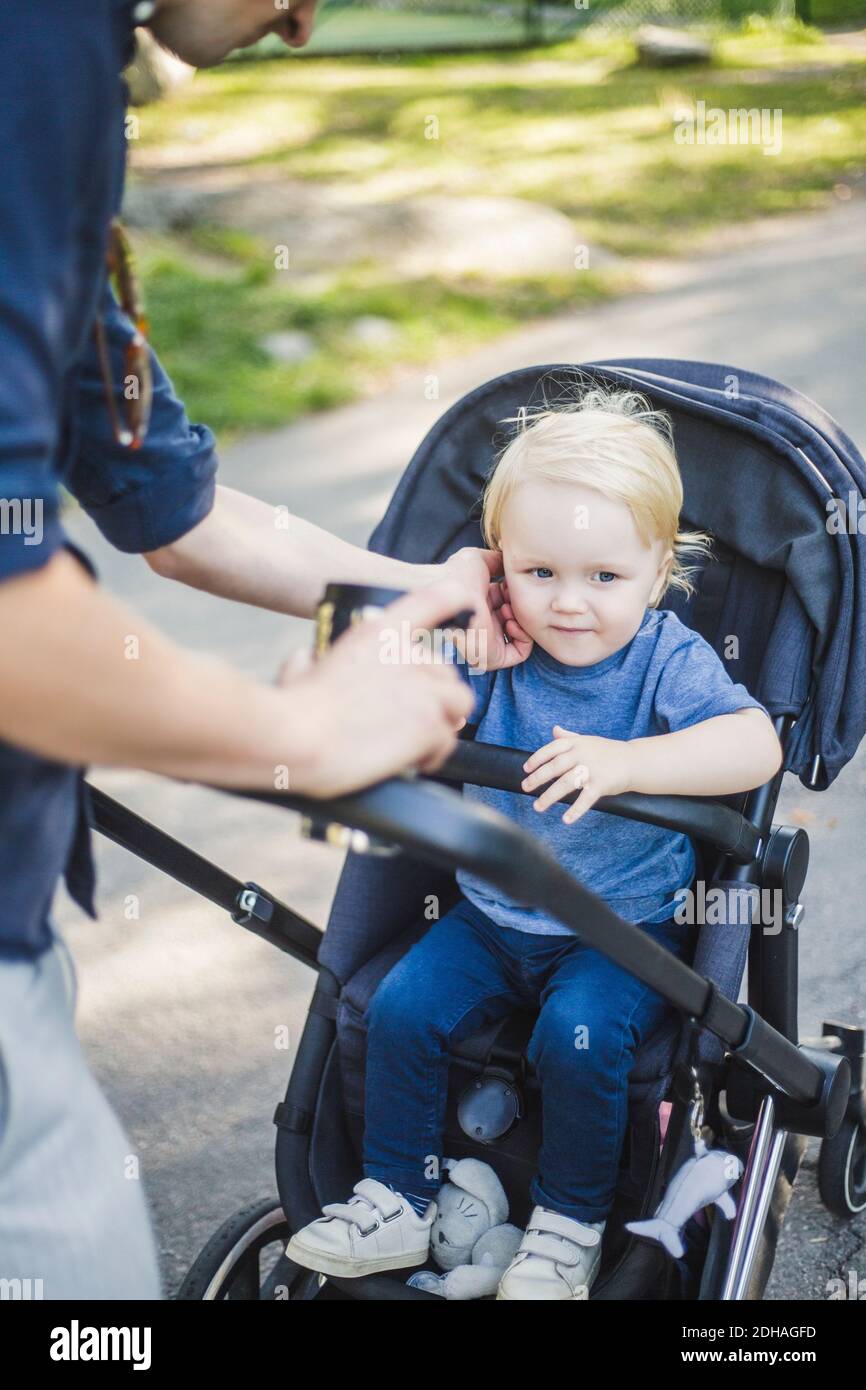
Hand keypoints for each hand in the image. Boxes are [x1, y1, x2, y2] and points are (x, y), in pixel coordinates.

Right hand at [276, 581, 475, 796]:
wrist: (297, 737)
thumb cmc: (293, 709)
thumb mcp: (298, 669)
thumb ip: (307, 658)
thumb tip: (304, 657)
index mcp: (377, 633)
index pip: (430, 600)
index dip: (453, 598)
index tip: (463, 600)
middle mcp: (407, 655)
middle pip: (447, 671)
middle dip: (435, 696)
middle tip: (409, 718)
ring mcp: (423, 689)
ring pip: (458, 705)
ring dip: (442, 723)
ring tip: (415, 742)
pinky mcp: (430, 723)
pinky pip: (448, 740)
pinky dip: (433, 755)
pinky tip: (412, 761)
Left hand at [439, 547, 531, 670]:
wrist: (451, 594)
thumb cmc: (458, 575)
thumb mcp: (479, 560)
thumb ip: (496, 561)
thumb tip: (509, 562)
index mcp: (479, 602)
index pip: (507, 600)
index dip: (514, 591)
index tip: (511, 583)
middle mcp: (484, 622)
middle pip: (514, 616)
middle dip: (519, 604)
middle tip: (512, 595)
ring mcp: (488, 640)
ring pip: (518, 634)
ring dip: (522, 619)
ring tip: (508, 607)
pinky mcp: (492, 655)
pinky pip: (519, 653)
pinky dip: (523, 637)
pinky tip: (511, 622)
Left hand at [521, 724, 633, 823]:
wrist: (634, 760)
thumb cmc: (608, 751)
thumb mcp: (588, 740)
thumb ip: (569, 737)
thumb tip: (554, 730)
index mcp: (576, 743)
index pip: (551, 749)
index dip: (537, 759)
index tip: (526, 769)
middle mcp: (582, 755)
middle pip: (555, 767)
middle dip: (538, 778)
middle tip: (525, 788)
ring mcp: (591, 770)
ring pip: (566, 784)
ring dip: (549, 796)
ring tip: (538, 807)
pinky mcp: (601, 784)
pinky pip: (585, 799)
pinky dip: (575, 810)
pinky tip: (565, 820)